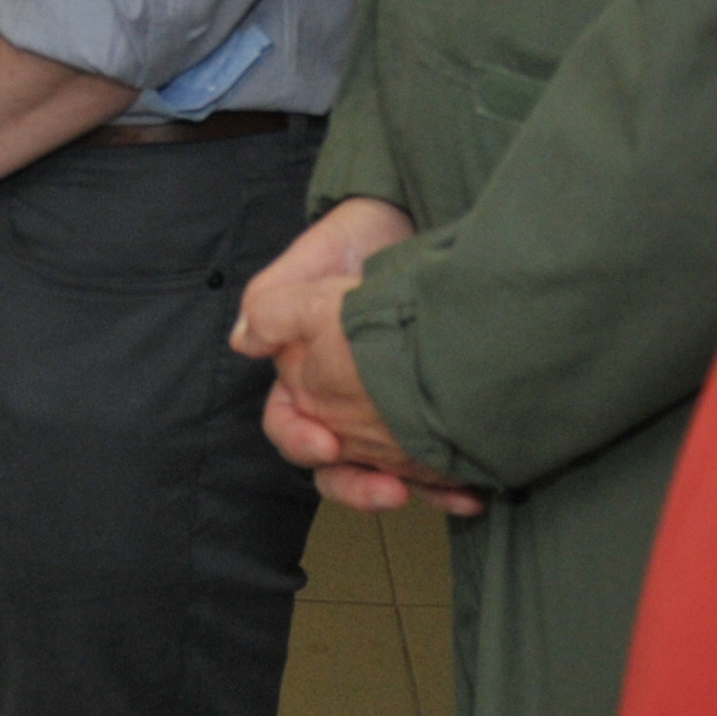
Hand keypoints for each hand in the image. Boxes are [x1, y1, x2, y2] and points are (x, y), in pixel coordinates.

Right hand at [234, 199, 484, 514]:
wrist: (413, 221)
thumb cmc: (355, 238)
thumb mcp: (311, 260)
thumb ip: (273, 300)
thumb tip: (243, 342)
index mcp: (301, 373)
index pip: (287, 423)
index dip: (299, 441)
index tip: (327, 443)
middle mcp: (340, 402)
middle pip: (337, 465)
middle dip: (360, 486)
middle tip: (391, 489)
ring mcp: (386, 412)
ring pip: (387, 473)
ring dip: (411, 491)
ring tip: (441, 494)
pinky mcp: (429, 413)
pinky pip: (436, 462)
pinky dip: (451, 483)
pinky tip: (473, 491)